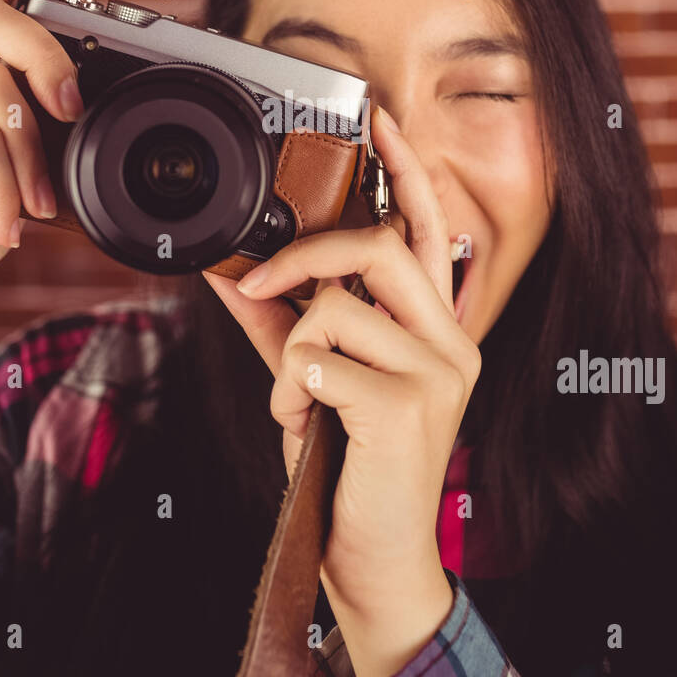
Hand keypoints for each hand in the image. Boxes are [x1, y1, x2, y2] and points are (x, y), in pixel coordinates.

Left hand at [202, 105, 480, 676]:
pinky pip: (319, 362)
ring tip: (300, 404)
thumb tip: (224, 267)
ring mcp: (439, 373)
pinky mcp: (411, 408)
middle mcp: (451, 340)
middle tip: (260, 279)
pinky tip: (307, 428)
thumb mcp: (309, 379)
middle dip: (306, 257)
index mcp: (435, 326)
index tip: (378, 118)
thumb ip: (277, 321)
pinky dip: (290, 393)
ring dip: (292, 358)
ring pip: (335, 309)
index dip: (403, 169)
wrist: (373, 558)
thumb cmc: (348, 465)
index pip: (425, 228)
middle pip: (376, 247)